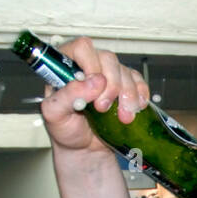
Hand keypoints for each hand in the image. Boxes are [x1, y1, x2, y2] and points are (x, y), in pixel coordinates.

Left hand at [40, 37, 149, 154]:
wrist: (84, 149)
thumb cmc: (66, 130)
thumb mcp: (55, 114)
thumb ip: (68, 95)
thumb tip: (94, 82)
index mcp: (67, 67)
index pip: (82, 48)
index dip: (91, 63)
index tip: (94, 86)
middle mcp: (89, 66)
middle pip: (108, 59)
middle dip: (111, 86)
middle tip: (102, 108)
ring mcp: (108, 76)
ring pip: (125, 72)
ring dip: (127, 95)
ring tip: (122, 117)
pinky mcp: (124, 88)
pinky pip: (138, 82)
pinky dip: (140, 95)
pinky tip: (136, 108)